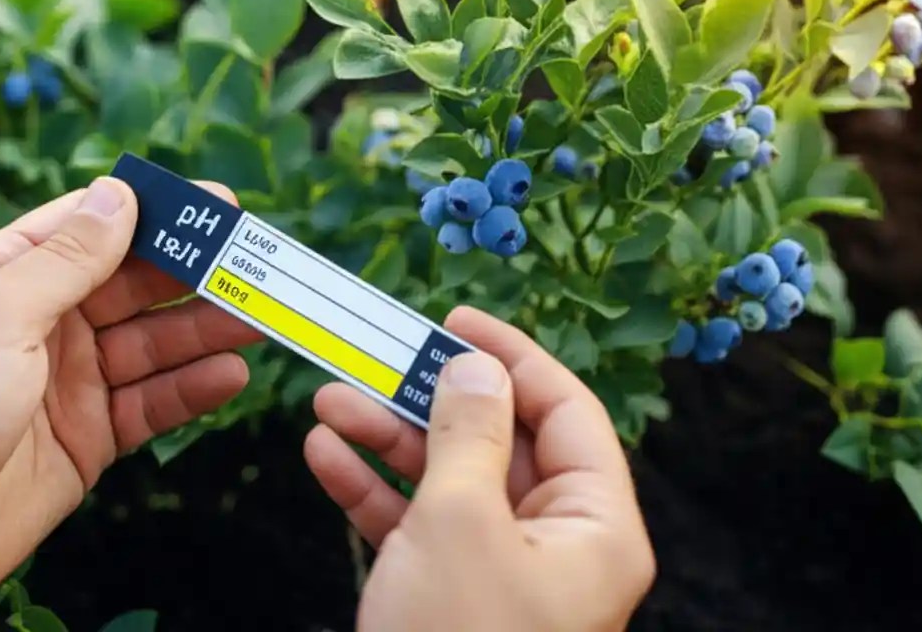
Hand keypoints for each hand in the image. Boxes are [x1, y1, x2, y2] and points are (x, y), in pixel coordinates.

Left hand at [0, 178, 259, 620]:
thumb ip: (66, 258)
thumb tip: (120, 194)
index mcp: (10, 276)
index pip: (93, 228)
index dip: (156, 213)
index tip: (217, 206)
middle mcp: (45, 322)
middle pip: (135, 286)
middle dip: (194, 274)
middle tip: (256, 266)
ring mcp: (71, 381)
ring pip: (154, 345)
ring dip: (206, 330)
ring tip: (260, 319)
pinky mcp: (91, 436)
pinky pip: (153, 404)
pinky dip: (192, 390)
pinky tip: (231, 375)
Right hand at [304, 307, 654, 631]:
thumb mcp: (460, 522)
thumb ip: (468, 435)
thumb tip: (478, 368)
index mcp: (595, 528)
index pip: (566, 413)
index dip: (512, 357)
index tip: (455, 320)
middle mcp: (557, 547)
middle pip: (498, 444)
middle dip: (428, 402)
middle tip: (374, 361)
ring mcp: (503, 576)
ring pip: (449, 484)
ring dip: (388, 442)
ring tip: (328, 405)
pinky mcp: (453, 601)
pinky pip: (419, 531)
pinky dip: (374, 495)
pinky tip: (327, 459)